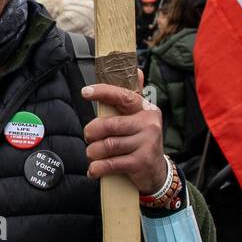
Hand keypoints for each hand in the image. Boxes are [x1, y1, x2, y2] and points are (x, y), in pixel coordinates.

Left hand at [82, 72, 166, 194]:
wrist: (157, 171)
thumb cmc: (141, 140)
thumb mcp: (140, 118)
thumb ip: (133, 97)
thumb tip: (137, 70)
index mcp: (146, 109)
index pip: (123, 96)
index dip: (103, 92)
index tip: (85, 92)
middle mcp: (149, 125)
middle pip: (109, 125)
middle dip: (91, 132)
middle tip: (88, 136)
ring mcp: (146, 144)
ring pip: (108, 145)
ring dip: (93, 152)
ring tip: (92, 154)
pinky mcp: (141, 163)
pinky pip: (111, 164)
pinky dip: (97, 168)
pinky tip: (94, 169)